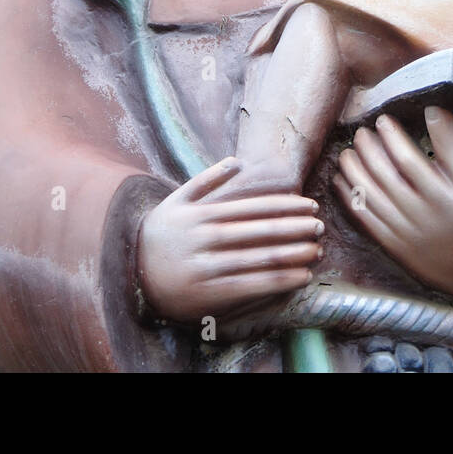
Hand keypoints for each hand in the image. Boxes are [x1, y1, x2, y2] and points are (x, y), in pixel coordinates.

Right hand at [138, 158, 323, 322]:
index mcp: (204, 215)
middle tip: (320, 225)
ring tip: (317, 249)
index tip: (309, 205)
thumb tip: (236, 161)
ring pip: (262, 259)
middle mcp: (208, 239)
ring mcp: (211, 267)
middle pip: (263, 232)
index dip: (286, 206)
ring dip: (295, 254)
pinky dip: (281, 281)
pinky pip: (254, 285)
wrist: (132, 273)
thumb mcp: (177, 201)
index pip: (254, 208)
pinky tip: (300, 276)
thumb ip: (206, 180)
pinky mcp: (212, 293)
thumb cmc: (161, 234)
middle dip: (296, 228)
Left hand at [333, 107, 452, 301]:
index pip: (410, 161)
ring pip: (371, 198)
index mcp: (446, 196)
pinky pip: (366, 220)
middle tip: (361, 132)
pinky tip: (342, 181)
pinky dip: (351, 199)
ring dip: (353, 172)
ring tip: (347, 152)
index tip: (383, 120)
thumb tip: (433, 111)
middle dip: (368, 151)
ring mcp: (406, 234)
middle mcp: (424, 217)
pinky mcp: (395, 248)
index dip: (392, 137)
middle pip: (385, 178)